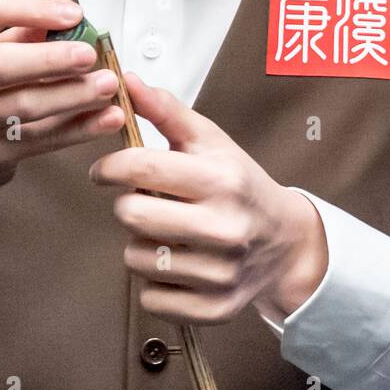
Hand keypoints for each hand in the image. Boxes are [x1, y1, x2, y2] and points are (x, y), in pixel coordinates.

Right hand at [0, 0, 123, 212]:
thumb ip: (24, 30)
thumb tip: (74, 24)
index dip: (35, 9)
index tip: (74, 14)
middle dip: (50, 59)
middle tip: (89, 55)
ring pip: (24, 107)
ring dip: (73, 95)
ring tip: (108, 84)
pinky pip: (41, 139)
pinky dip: (79, 129)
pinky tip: (105, 118)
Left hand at [88, 72, 327, 324]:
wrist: (286, 242)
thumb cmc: (240, 184)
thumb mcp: (211, 140)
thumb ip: (165, 111)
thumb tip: (126, 81)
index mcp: (220, 179)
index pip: (142, 167)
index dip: (110, 166)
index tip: (103, 170)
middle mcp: (222, 227)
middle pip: (132, 215)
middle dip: (128, 204)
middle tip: (142, 200)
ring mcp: (219, 273)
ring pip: (136, 259)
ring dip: (139, 243)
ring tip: (164, 231)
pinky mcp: (213, 308)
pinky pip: (150, 298)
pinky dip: (154, 281)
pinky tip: (175, 262)